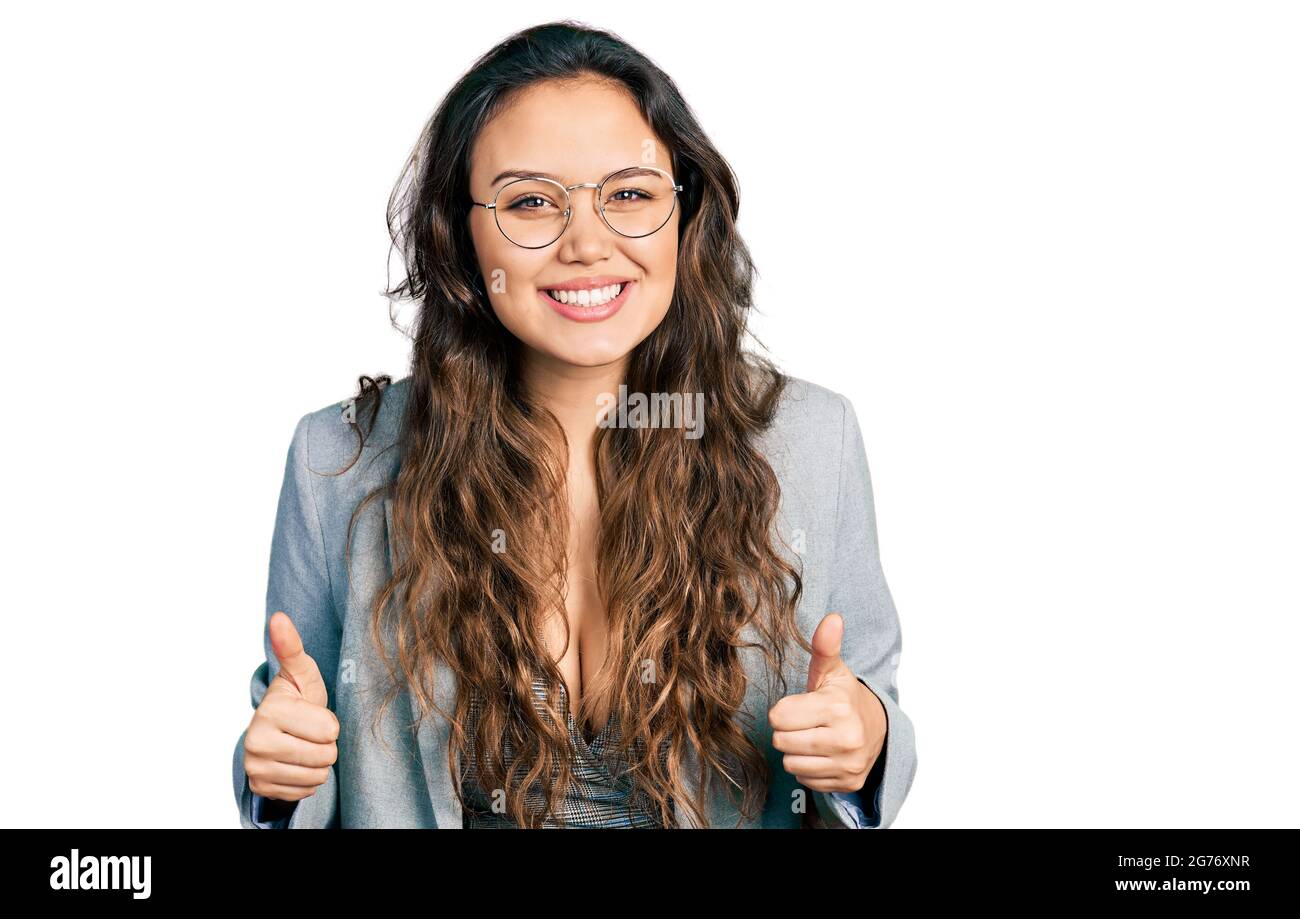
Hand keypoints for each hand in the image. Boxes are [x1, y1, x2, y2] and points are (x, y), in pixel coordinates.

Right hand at [242, 611, 338, 801]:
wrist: (275, 730)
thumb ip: (292, 647)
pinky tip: (295, 763)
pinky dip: (305, 780)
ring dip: (318, 763)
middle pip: (325, 756)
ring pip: (317, 777)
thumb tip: (279, 617)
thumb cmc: (296, 698)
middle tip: (309, 732)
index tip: (313, 714)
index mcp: (270, 712)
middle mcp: (256, 742)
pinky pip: (304, 792)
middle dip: (325, 744)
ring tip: (303, 745)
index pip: (329, 730)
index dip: (329, 723)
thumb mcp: (301, 672)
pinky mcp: (260, 789)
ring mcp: (255, 768)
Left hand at [769, 612, 886, 793]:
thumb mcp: (832, 671)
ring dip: (795, 751)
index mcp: (838, 708)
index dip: (783, 710)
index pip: (779, 717)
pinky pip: (805, 780)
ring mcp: (848, 764)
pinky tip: (821, 754)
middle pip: (782, 741)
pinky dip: (808, 768)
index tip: (799, 706)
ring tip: (812, 737)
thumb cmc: (844, 697)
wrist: (879, 728)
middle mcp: (846, 739)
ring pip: (791, 764)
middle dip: (788, 731)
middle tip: (805, 722)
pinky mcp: (849, 783)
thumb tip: (832, 618)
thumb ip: (825, 646)